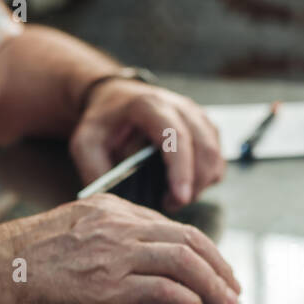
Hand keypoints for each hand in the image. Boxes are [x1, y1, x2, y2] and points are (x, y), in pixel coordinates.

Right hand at [0, 194, 239, 303]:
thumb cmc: (20, 262)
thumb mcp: (72, 235)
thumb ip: (110, 244)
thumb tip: (144, 272)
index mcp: (109, 210)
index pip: (170, 226)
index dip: (200, 249)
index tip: (213, 268)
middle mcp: (117, 226)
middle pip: (188, 239)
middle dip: (218, 265)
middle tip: (232, 287)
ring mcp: (114, 254)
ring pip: (183, 261)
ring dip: (212, 284)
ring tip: (225, 302)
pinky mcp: (108, 286)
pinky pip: (162, 289)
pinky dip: (186, 300)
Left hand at [70, 79, 224, 209]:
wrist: (115, 98)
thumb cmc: (103, 122)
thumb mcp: (85, 143)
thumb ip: (95, 171)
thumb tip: (115, 203)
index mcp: (149, 106)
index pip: (176, 137)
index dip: (181, 169)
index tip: (180, 198)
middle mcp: (179, 106)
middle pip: (205, 148)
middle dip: (195, 184)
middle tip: (170, 204)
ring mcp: (196, 114)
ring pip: (216, 154)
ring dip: (202, 183)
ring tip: (175, 196)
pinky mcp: (205, 125)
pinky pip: (218, 155)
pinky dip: (208, 176)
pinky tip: (185, 184)